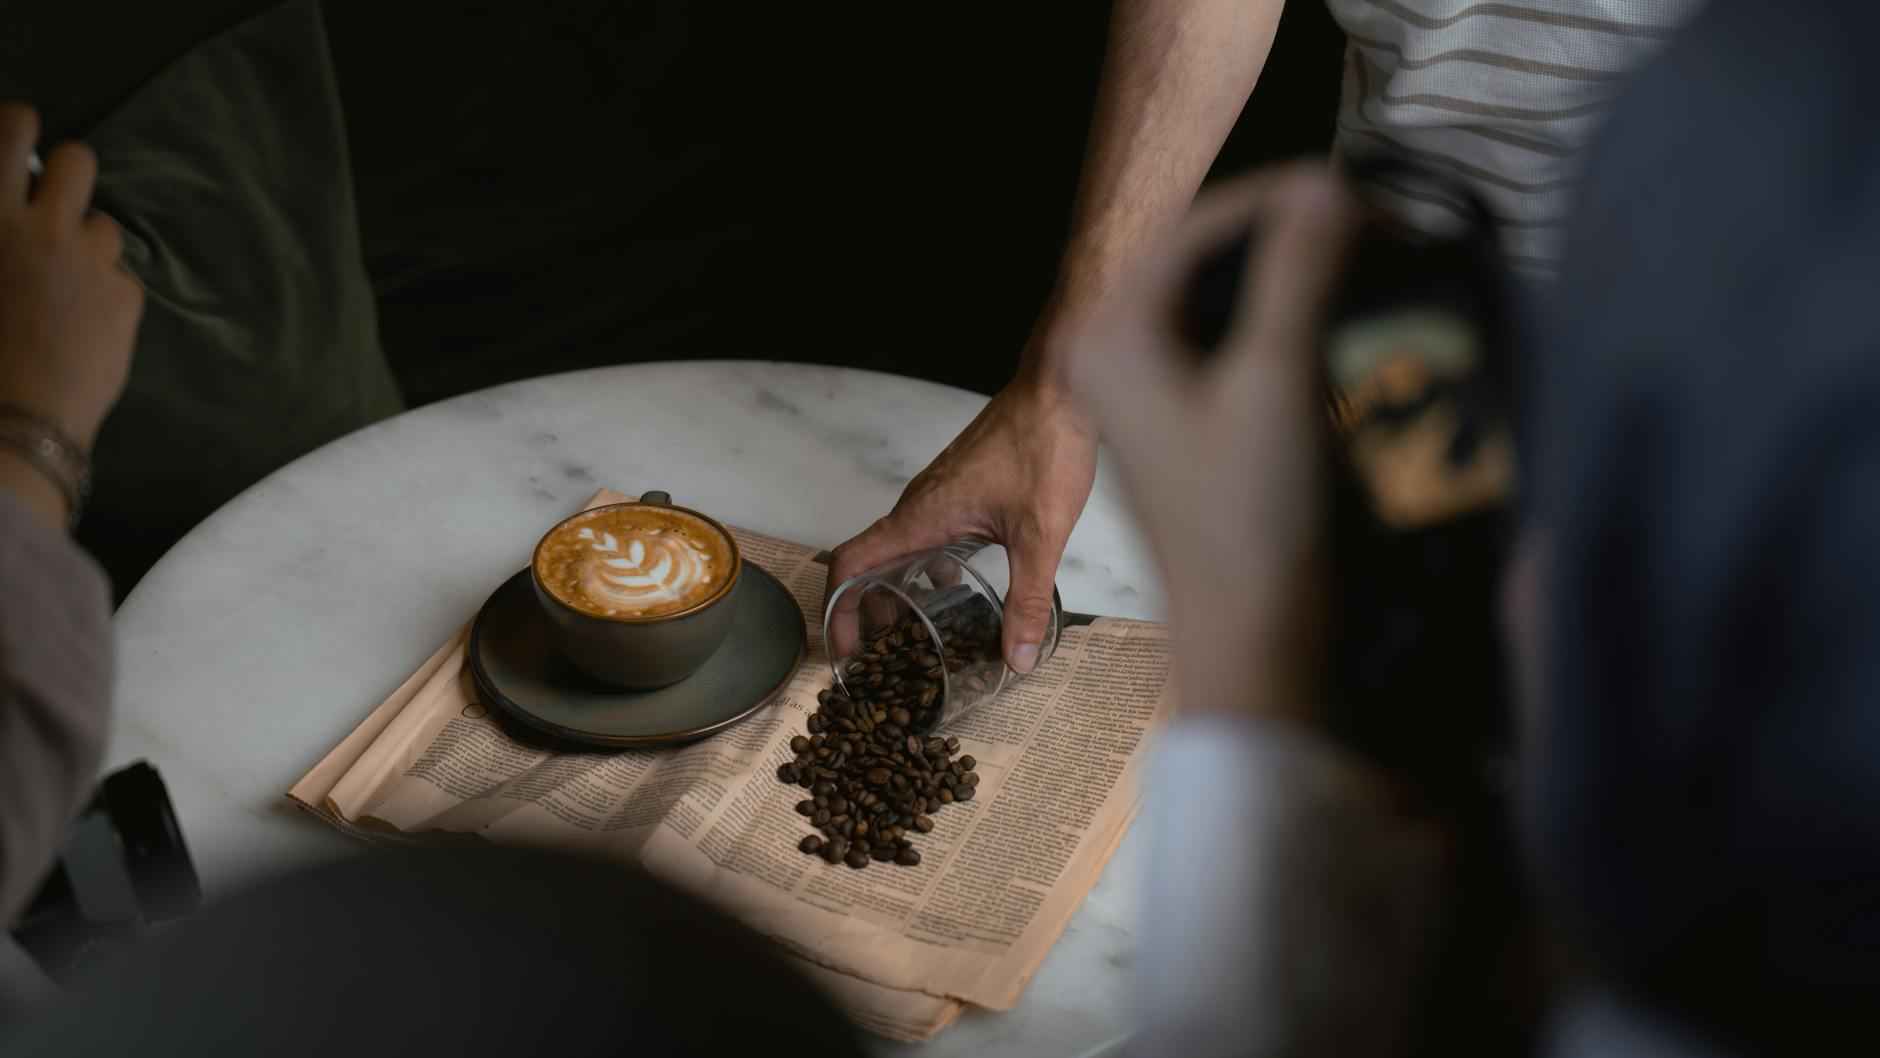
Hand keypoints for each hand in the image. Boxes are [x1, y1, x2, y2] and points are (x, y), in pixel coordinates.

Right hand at [0, 103, 142, 449]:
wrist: (14, 423)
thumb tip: (11, 220)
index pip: (10, 134)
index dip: (18, 125)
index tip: (20, 132)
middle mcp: (46, 231)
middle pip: (79, 161)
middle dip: (68, 172)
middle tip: (50, 203)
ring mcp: (92, 264)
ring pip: (104, 224)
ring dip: (85, 241)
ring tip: (62, 280)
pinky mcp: (127, 299)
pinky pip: (119, 275)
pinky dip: (104, 290)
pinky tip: (82, 322)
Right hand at [828, 372, 1098, 673]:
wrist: (1060, 388)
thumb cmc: (1043, 447)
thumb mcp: (1039, 535)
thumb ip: (1027, 601)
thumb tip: (1020, 659)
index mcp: (920, 517)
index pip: (850, 565)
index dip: (838, 612)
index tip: (846, 651)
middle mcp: (918, 505)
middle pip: (869, 564)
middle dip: (868, 613)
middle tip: (886, 660)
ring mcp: (938, 494)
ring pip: (900, 549)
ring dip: (898, 590)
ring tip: (919, 632)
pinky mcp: (960, 488)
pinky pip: (927, 535)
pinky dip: (928, 567)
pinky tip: (959, 589)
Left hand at [1061, 162, 1359, 718]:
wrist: (1254, 641)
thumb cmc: (1254, 524)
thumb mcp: (1278, 379)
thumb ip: (1299, 269)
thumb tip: (1326, 183)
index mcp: (1108, 335)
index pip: (1201, 224)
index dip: (1287, 200)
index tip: (1370, 198)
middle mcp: (1108, 354)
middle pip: (1210, 258)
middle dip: (1296, 240)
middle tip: (1384, 234)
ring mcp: (1138, 391)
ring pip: (1225, 300)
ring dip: (1298, 281)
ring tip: (1377, 272)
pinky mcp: (1175, 424)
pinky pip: (1231, 344)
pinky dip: (1287, 326)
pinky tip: (1345, 329)